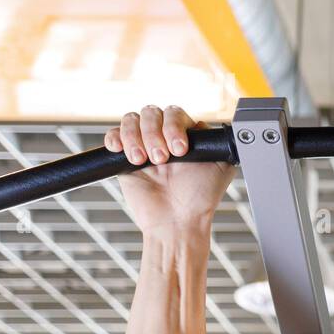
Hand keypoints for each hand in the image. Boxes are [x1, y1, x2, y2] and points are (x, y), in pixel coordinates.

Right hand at [105, 105, 235, 234]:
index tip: (180, 150)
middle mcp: (164, 137)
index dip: (174, 126)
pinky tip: (122, 152)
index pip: (175, 113)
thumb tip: (202, 123)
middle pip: (152, 112)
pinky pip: (113, 135)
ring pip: (131, 119)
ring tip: (142, 161)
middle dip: (154, 134)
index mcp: (186, 135)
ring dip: (135, 137)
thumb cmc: (200, 198)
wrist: (176, 221)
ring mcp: (143, 145)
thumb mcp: (221, 167)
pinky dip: (114, 138)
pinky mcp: (123, 158)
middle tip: (162, 159)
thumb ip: (216, 142)